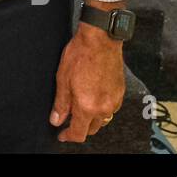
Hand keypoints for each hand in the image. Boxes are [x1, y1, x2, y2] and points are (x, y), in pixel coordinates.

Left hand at [50, 22, 125, 142]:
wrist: (100, 40)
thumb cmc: (80, 55)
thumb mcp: (63, 80)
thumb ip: (61, 104)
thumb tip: (56, 120)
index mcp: (88, 107)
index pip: (79, 133)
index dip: (68, 136)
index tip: (61, 134)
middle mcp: (104, 107)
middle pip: (92, 129)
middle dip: (79, 128)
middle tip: (68, 119)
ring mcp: (114, 100)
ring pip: (102, 119)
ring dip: (91, 118)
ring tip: (79, 106)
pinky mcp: (120, 92)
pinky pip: (111, 108)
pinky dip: (101, 108)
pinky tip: (93, 97)